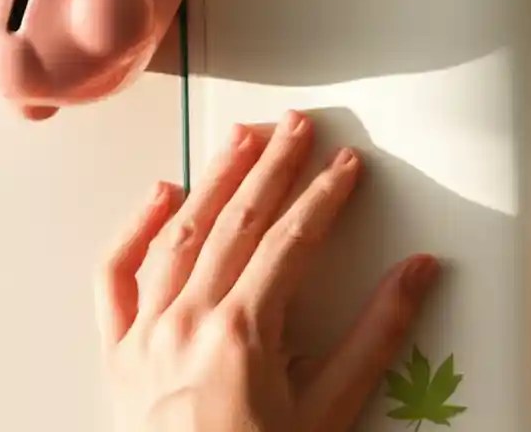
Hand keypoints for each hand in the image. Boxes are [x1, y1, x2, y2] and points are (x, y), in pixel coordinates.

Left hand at [95, 110, 439, 431]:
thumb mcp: (331, 412)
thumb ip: (376, 336)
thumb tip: (415, 275)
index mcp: (242, 333)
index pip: (292, 239)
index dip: (324, 194)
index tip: (345, 165)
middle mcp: (187, 323)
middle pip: (236, 221)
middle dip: (273, 165)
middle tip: (297, 127)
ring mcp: (145, 335)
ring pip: (179, 233)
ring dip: (214, 179)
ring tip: (240, 140)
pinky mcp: (118, 354)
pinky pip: (115, 277)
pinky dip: (135, 229)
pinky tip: (159, 196)